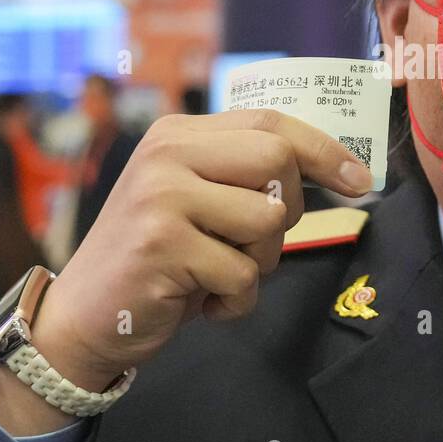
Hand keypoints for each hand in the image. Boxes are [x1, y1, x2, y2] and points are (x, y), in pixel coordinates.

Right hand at [28, 110, 373, 392]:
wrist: (81, 319)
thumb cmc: (157, 260)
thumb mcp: (196, 200)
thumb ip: (242, 175)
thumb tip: (337, 169)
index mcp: (179, 134)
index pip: (271, 122)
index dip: (325, 151)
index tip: (361, 181)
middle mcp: (167, 153)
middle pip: (277, 160)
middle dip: (286, 211)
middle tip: (252, 244)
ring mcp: (161, 196)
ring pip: (267, 221)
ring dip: (259, 263)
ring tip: (216, 273)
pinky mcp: (162, 244)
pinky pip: (242, 276)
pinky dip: (234, 303)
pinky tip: (198, 302)